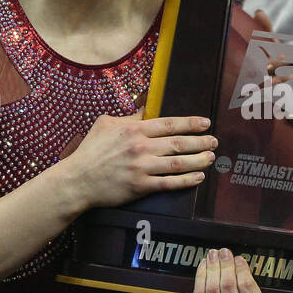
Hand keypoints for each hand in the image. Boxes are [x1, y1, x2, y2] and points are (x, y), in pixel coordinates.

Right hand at [68, 113, 214, 210]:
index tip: (205, 123)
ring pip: (178, 163)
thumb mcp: (106, 124)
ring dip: (198, 160)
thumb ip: (129, 116)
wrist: (78, 180)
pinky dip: (187, 180)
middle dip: (200, 142)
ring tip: (210, 157)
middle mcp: (140, 147)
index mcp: (133, 129)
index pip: (169, 124)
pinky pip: (169, 183)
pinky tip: (198, 176)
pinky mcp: (141, 186)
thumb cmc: (91, 151)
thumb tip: (147, 106)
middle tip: (214, 141)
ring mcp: (141, 168)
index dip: (190, 123)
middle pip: (178, 143)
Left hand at [193, 248, 291, 292]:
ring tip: (213, 255)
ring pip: (212, 291)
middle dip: (225, 265)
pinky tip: (203, 267)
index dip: (241, 269)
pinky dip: (200, 279)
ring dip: (211, 269)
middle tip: (224, 251)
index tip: (239, 258)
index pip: (247, 288)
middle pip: (227, 287)